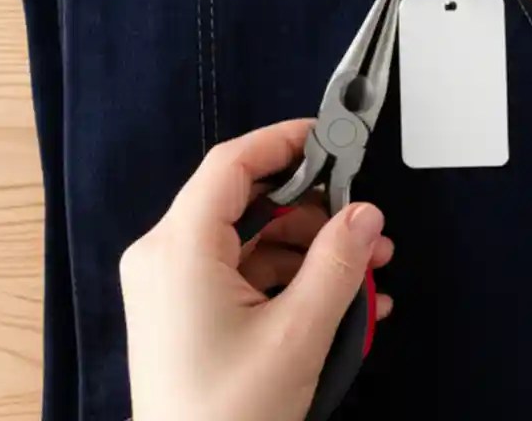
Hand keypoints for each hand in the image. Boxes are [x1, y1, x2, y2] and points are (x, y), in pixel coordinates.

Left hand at [119, 119, 393, 420]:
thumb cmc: (226, 416)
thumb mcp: (299, 333)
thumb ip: (338, 263)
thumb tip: (365, 215)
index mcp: (179, 249)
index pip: (231, 164)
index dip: (283, 143)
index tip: (329, 139)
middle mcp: (164, 257)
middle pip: (243, 200)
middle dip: (311, 207)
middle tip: (361, 217)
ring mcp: (170, 285)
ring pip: (248, 239)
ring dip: (308, 247)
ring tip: (366, 267)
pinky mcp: (182, 311)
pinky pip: (240, 273)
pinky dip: (287, 277)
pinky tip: (339, 297)